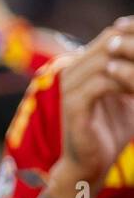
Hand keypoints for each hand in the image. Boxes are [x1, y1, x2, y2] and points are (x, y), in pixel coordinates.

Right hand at [51, 16, 133, 192]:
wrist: (90, 163)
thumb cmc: (112, 129)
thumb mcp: (128, 93)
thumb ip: (133, 73)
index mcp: (84, 64)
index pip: (114, 33)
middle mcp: (73, 69)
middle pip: (111, 41)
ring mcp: (70, 86)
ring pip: (108, 59)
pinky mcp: (73, 105)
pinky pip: (102, 82)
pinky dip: (126, 83)